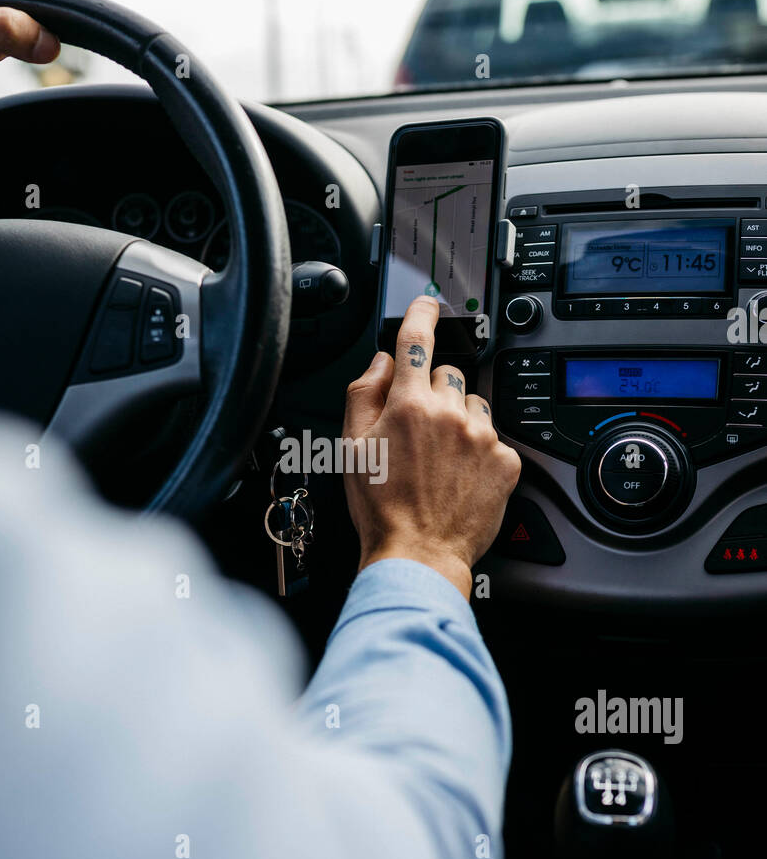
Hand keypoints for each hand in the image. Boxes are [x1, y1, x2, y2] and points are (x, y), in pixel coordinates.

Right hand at [343, 296, 520, 599]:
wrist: (418, 554)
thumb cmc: (381, 508)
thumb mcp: (351, 446)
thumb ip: (363, 394)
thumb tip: (381, 362)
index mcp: (409, 405)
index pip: (418, 340)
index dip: (422, 314)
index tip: (429, 303)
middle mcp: (450, 413)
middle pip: (448, 376)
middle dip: (433, 394)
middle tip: (419, 433)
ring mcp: (483, 437)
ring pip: (474, 405)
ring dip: (459, 421)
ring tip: (441, 459)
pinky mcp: (506, 462)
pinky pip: (495, 439)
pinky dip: (480, 452)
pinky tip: (461, 476)